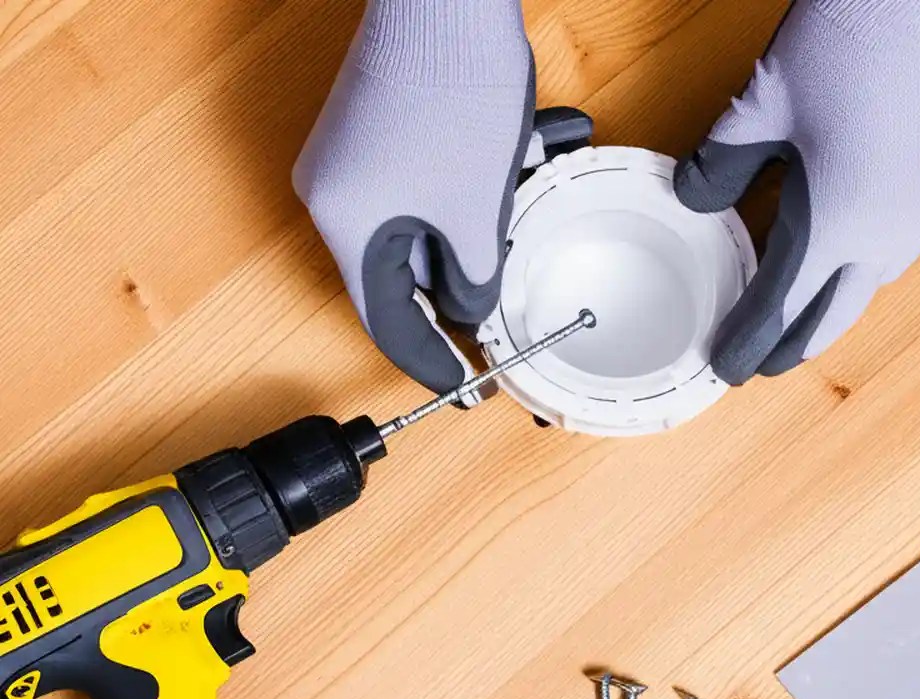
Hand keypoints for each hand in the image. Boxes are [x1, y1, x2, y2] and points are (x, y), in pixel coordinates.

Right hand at [293, 0, 532, 392]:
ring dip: (478, 224)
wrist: (445, 0)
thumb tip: (470, 310)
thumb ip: (473, 277)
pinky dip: (474, 185)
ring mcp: (356, 154)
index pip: (383, 316)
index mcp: (346, 222)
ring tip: (521, 211)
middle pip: (403, 266)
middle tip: (496, 308)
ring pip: (424, 219)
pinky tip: (526, 157)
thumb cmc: (454, 98)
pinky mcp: (382, 125)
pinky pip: (429, 179)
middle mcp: (337, 191)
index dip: (426, 356)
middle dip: (461, 281)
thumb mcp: (476, 212)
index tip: (458, 382)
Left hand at [676, 0, 919, 384]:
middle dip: (797, 343)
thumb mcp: (760, 103)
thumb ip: (720, 165)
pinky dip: (877, 252)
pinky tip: (859, 239)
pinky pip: (914, 238)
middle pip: (838, 313)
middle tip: (766, 359)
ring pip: (880, 278)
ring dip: (839, 299)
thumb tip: (696, 200)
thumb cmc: (849, 37)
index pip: (783, 306)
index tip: (730, 367)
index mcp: (839, 221)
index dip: (751, 340)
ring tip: (807, 305)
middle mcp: (896, 231)